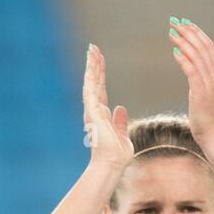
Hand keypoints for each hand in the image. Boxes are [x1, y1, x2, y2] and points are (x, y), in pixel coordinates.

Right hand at [83, 44, 132, 169]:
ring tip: (92, 50)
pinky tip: (92, 63)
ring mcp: (92, 110)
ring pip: (91, 83)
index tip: (100, 61)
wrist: (111, 165)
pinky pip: (91, 89)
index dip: (100, 75)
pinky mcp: (93, 112)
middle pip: (94, 83)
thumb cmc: (117, 155)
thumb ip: (120, 121)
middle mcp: (95, 111)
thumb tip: (120, 108)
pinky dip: (92, 76)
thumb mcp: (122, 134)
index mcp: (102, 115)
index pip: (101, 90)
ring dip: (92, 66)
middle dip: (94, 65)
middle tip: (93, 48)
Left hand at [168, 17, 213, 146]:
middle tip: (175, 21)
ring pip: (198, 56)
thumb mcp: (204, 95)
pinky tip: (175, 51)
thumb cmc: (207, 119)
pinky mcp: (202, 92)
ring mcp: (209, 84)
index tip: (186, 23)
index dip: (198, 33)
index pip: (208, 48)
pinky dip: (184, 59)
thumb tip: (189, 66)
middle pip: (203, 47)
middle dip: (189, 32)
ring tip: (172, 32)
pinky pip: (193, 71)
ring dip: (184, 42)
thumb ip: (199, 80)